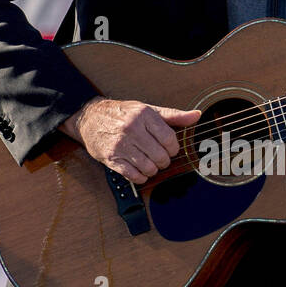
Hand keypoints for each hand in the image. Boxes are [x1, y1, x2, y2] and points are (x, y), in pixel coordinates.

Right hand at [62, 97, 201, 184]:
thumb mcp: (148, 109)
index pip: (170, 140)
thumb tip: (196, 115)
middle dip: (164, 161)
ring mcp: (121, 145)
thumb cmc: (122, 114)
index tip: (170, 149)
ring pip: (149, 168)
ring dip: (152, 170)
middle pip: (160, 156)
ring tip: (149, 163)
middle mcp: (132, 129)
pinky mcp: (112, 158)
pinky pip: (134, 176)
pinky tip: (139, 170)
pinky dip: (141, 177)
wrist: (90, 118)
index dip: (173, 149)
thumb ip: (173, 115)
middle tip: (159, 158)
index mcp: (144, 115)